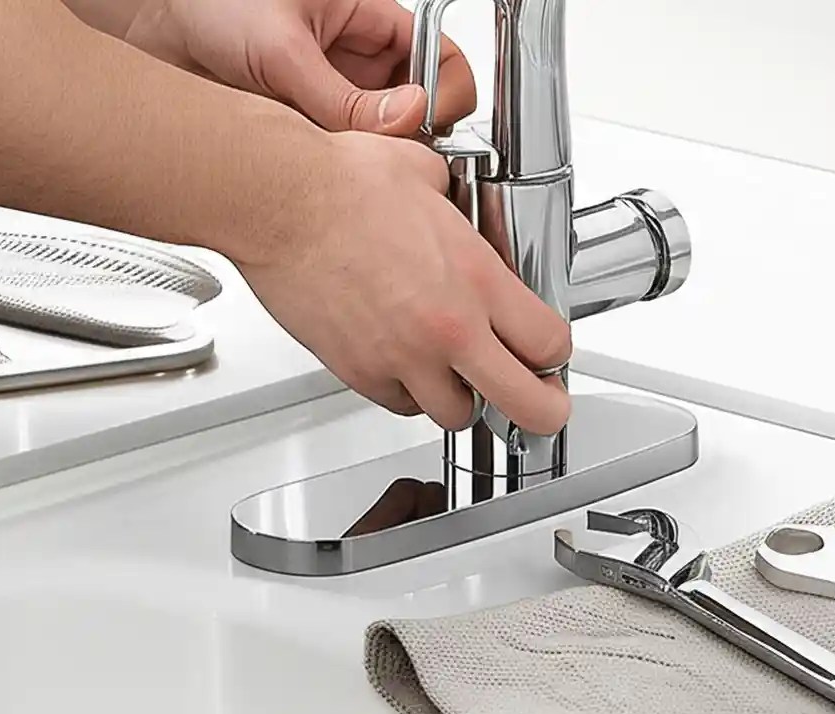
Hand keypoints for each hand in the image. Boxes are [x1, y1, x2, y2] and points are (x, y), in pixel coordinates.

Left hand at [124, 0, 476, 134]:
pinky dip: (333, 168)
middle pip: (413, 109)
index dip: (444, 93)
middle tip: (383, 153)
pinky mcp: (304, 126)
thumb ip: (345, 96)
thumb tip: (408, 121)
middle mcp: (356, 61)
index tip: (425, 122)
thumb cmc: (210, 1)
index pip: (440, 60)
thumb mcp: (284, 48)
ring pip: (375, 140)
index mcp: (369, 20)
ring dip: (364, 156)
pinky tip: (314, 166)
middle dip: (405, 136)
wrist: (148, 24)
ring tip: (337, 157)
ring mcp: (331, 95)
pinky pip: (337, 156)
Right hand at [235, 131, 570, 434]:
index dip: (557, 354)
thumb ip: (460, 210)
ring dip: (464, 398)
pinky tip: (406, 365)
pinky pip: (400, 404)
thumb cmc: (340, 181)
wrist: (277, 201)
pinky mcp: (359, 372)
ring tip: (458, 375)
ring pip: (457, 414)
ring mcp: (402, 357)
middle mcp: (448, 328)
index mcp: (477, 279)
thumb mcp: (429, 177)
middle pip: (525, 404)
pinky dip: (409, 394)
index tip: (550, 353)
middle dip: (542, 409)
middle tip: (541, 404)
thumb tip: (462, 208)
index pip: (550, 343)